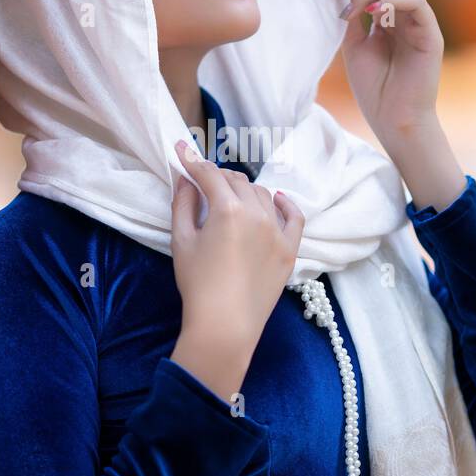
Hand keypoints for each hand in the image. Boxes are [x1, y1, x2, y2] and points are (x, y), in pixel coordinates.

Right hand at [168, 139, 304, 400]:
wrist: (225, 324)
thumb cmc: (197, 283)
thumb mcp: (182, 241)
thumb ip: (183, 204)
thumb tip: (185, 178)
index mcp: (227, 209)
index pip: (209, 174)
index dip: (193, 161)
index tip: (182, 151)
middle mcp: (256, 213)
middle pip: (236, 181)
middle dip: (217, 177)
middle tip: (203, 182)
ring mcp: (277, 230)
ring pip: (262, 194)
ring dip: (244, 190)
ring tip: (230, 198)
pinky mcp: (290, 249)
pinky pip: (294, 216)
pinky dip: (285, 204)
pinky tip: (276, 198)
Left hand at [317, 0, 443, 140]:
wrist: (394, 119)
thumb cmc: (374, 87)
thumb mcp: (352, 44)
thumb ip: (350, 13)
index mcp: (384, 10)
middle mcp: (402, 9)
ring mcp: (418, 19)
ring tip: (347, 11)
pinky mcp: (430, 32)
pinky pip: (415, 1)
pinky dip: (390, 1)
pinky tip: (371, 12)